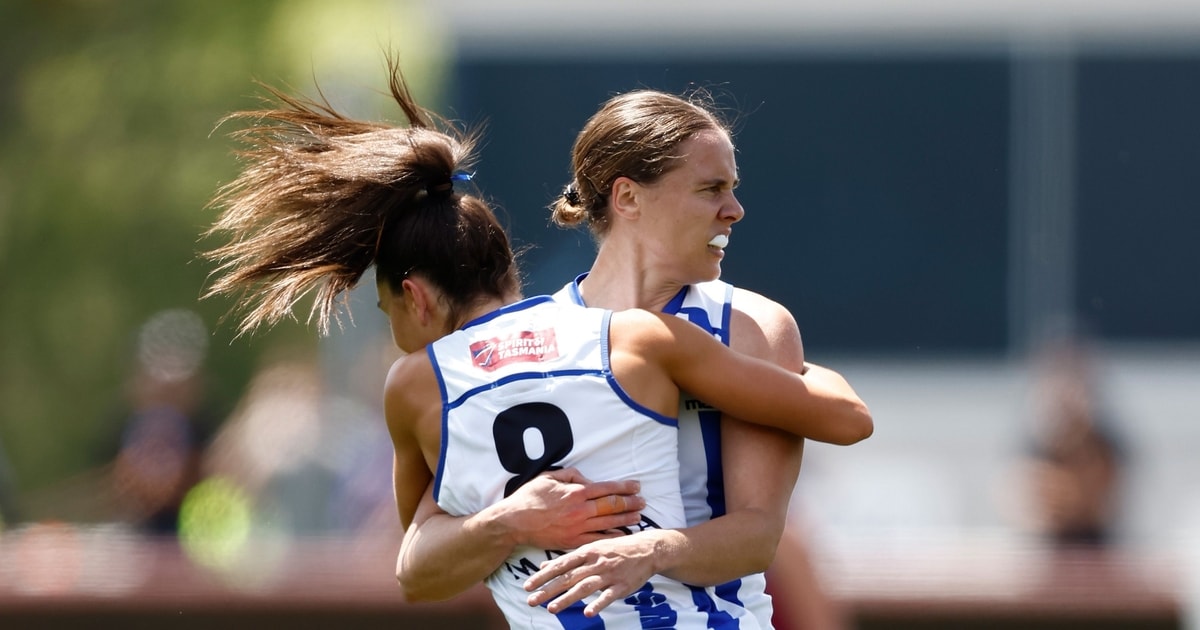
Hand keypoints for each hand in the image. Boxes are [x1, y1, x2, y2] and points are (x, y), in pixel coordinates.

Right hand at [501, 468, 644, 549]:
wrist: (514, 522)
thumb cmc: (529, 497)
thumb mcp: (549, 477)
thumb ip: (570, 475)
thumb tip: (586, 479)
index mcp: (576, 492)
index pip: (607, 488)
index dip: (624, 487)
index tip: (636, 486)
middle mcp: (580, 510)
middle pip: (612, 506)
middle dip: (630, 503)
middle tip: (643, 501)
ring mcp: (577, 527)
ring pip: (608, 523)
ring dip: (625, 519)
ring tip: (638, 517)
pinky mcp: (572, 541)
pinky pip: (596, 539)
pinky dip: (611, 537)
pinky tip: (622, 535)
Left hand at [523, 531, 663, 616]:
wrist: (647, 549)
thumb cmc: (615, 549)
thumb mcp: (591, 548)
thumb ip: (568, 559)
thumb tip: (544, 564)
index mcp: (586, 552)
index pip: (560, 565)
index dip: (543, 576)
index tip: (527, 586)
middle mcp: (595, 562)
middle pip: (568, 577)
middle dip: (548, 590)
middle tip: (531, 601)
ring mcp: (608, 574)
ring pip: (585, 587)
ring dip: (567, 598)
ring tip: (551, 609)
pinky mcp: (622, 586)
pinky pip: (608, 596)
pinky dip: (598, 604)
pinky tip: (587, 613)